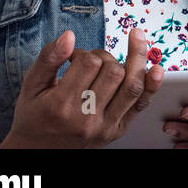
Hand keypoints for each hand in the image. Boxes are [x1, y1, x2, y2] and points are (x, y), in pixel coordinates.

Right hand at [0, 28, 162, 147]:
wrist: (37, 152)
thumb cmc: (34, 115)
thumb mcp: (31, 86)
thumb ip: (48, 58)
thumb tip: (69, 35)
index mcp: (61, 106)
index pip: (88, 64)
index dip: (83, 53)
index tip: (74, 58)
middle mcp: (85, 118)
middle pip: (113, 72)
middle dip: (106, 57)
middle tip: (93, 61)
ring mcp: (105, 127)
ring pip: (132, 86)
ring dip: (137, 59)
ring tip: (136, 39)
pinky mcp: (117, 130)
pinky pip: (141, 105)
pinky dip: (151, 85)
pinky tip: (156, 68)